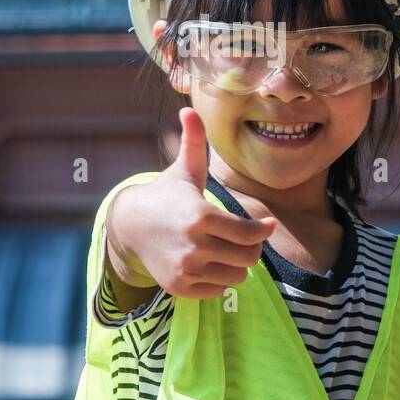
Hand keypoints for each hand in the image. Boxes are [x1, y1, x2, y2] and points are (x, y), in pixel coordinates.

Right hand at [106, 106, 276, 300]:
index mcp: (202, 216)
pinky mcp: (180, 286)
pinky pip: (218, 290)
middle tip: (247, 239)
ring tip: (226, 250)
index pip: (250, 233)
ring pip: (236, 276)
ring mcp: (186, 269)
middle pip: (248, 257)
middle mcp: (195, 246)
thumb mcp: (183, 170)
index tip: (269, 225)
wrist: (131, 225)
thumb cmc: (166, 195)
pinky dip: (219, 279)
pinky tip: (209, 263)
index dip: (264, 230)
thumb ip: (194, 141)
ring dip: (236, 264)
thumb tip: (189, 109)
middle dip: (252, 247)